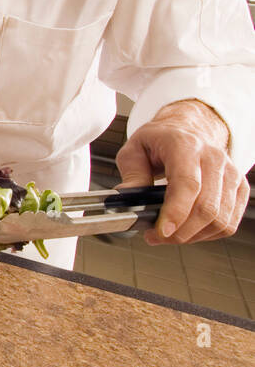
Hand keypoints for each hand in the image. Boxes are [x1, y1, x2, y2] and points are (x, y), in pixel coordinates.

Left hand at [116, 99, 247, 243]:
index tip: (162, 231)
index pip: (187, 183)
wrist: (190, 129)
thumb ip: (132, 175)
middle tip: (156, 237)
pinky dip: (208, 234)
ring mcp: (230, 174)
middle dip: (180, 232)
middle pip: (206, 207)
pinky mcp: (239, 188)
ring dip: (193, 236)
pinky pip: (229, 223)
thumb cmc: (160, 141)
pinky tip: (189, 230)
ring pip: (220, 219)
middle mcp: (213, 158)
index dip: (176, 211)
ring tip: (170, 234)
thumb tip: (127, 198)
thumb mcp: (134, 150)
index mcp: (184, 146)